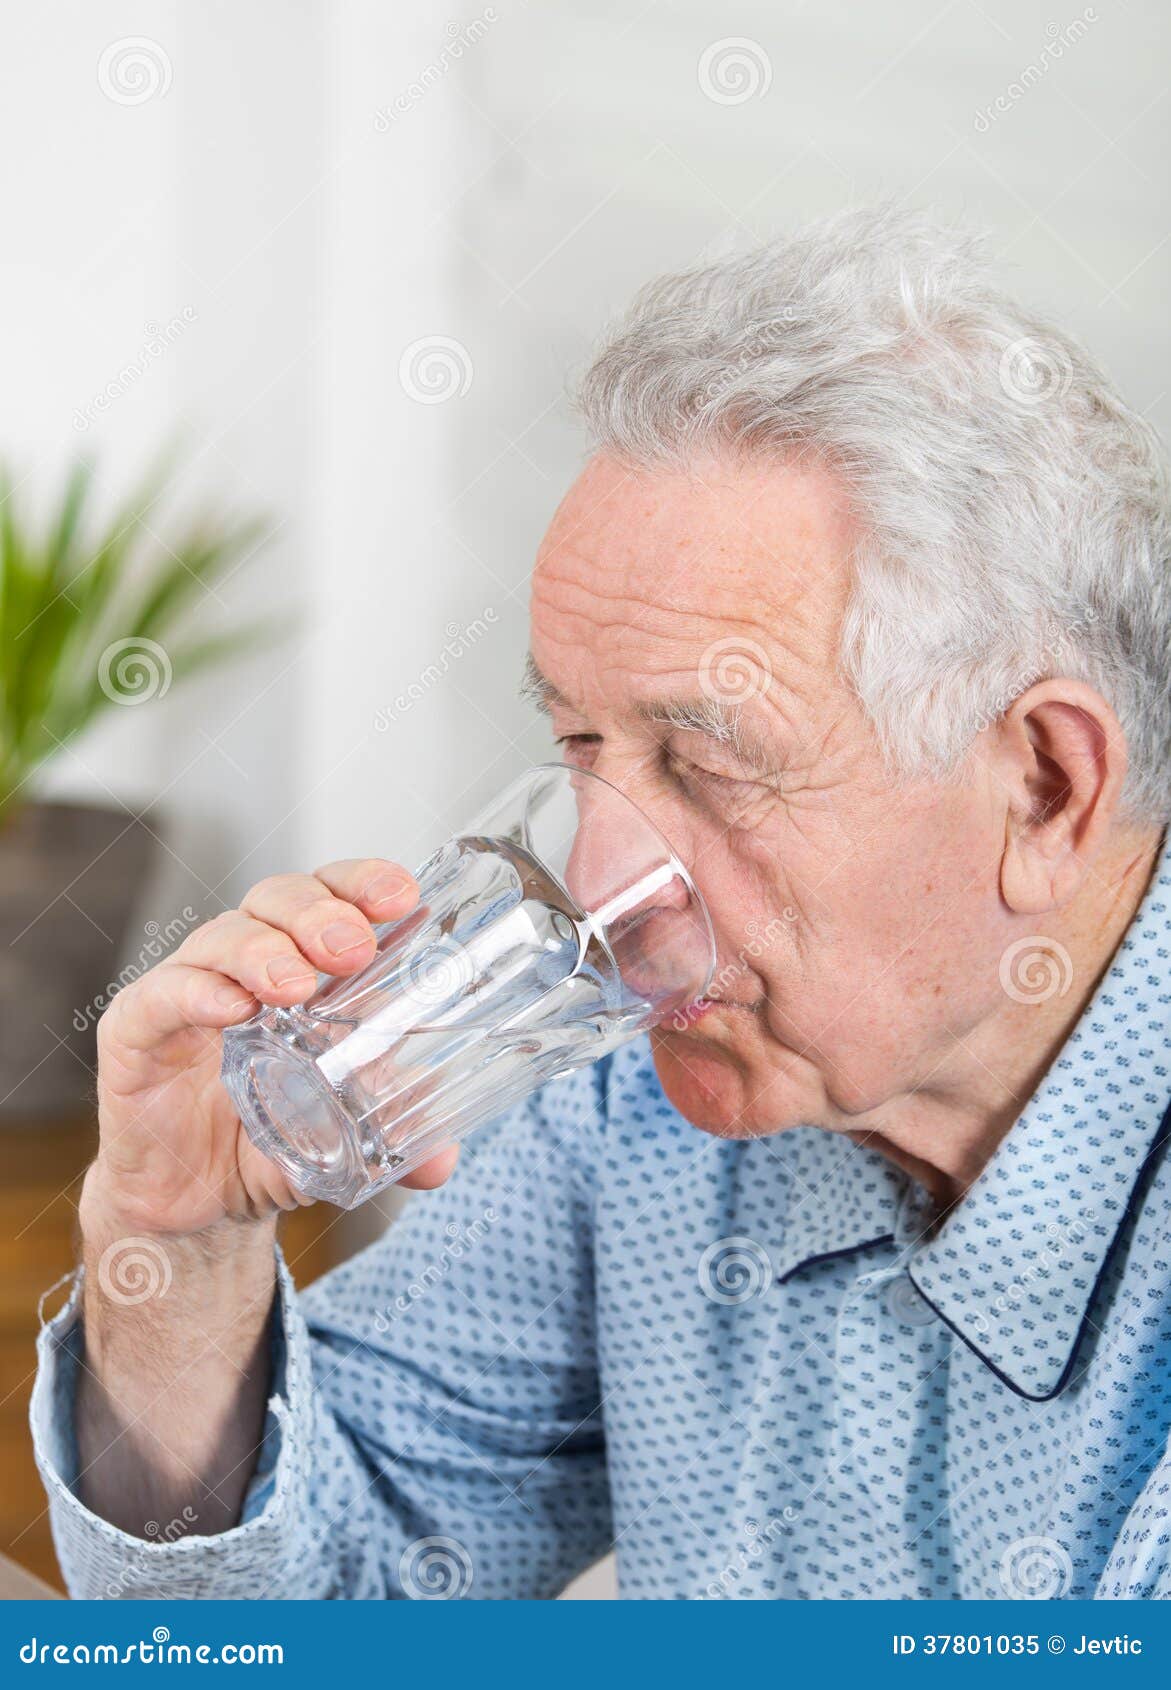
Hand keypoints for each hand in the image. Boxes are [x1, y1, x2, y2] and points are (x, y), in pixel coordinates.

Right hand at [88, 858, 457, 1237]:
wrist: (195, 1206)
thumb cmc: (268, 1141)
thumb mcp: (343, 1136)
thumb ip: (394, 1137)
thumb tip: (442, 1161)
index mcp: (300, 964)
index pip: (330, 895)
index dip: (361, 883)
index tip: (401, 898)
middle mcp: (243, 962)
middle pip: (276, 899)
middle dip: (319, 911)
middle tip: (353, 948)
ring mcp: (188, 989)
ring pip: (222, 936)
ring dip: (262, 951)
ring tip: (296, 986)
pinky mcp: (135, 1029)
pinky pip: (162, 994)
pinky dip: (197, 993)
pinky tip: (232, 1009)